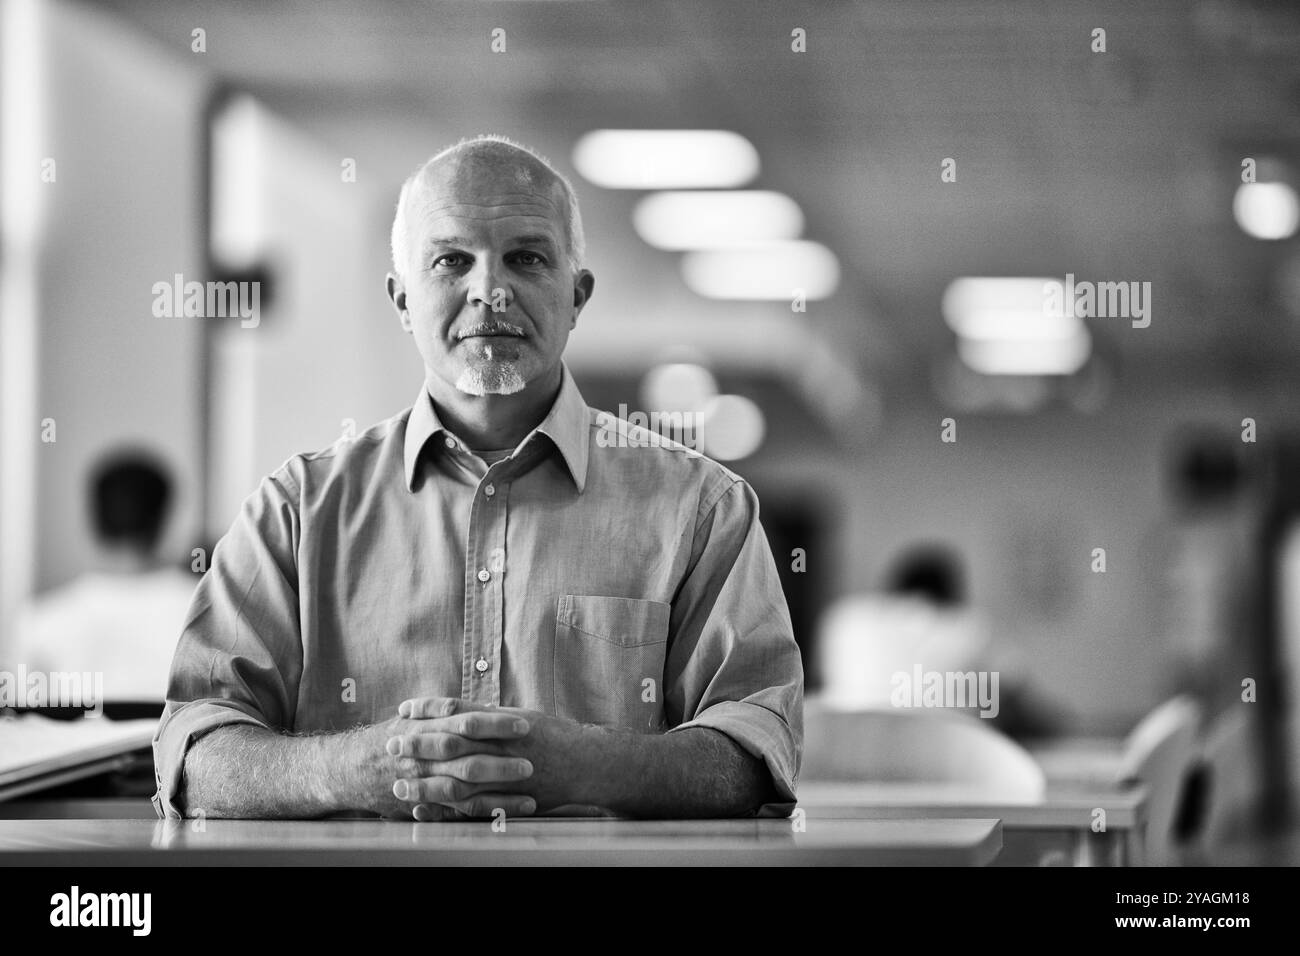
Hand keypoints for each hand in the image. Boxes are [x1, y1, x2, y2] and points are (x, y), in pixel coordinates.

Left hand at [393, 699, 604, 816]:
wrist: (586, 763)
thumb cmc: (553, 736)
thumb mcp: (521, 717)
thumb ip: (489, 716)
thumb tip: (456, 710)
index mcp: (503, 721)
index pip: (458, 711)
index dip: (429, 710)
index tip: (405, 709)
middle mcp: (503, 746)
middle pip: (452, 744)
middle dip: (419, 745)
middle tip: (392, 744)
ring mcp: (506, 775)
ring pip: (458, 780)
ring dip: (426, 782)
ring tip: (399, 784)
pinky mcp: (510, 799)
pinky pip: (472, 807)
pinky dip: (446, 810)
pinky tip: (425, 810)